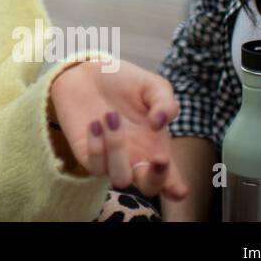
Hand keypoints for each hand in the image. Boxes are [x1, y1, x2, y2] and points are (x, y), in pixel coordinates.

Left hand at [49, 59, 188, 201]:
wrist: (85, 71)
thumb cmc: (123, 82)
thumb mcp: (152, 86)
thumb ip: (165, 103)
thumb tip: (160, 124)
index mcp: (156, 147)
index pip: (171, 180)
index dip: (175, 186)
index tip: (173, 174)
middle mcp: (136, 159)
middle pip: (150, 189)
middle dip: (156, 180)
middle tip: (158, 158)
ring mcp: (111, 160)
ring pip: (121, 179)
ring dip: (118, 149)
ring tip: (111, 115)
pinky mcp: (87, 156)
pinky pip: (95, 166)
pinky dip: (96, 146)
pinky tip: (94, 122)